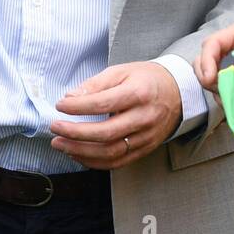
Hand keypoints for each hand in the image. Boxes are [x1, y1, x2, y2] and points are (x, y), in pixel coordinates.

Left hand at [50, 61, 181, 167]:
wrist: (178, 92)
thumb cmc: (147, 79)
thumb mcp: (122, 71)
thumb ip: (96, 84)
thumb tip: (70, 98)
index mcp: (139, 93)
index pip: (103, 103)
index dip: (78, 107)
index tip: (61, 105)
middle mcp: (145, 117)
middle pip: (106, 133)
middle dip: (75, 134)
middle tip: (55, 128)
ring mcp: (147, 136)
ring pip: (111, 152)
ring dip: (81, 152)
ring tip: (60, 144)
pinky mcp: (145, 149)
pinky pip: (118, 162)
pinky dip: (94, 161)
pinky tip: (78, 154)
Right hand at [195, 20, 233, 107]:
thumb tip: (226, 80)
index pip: (212, 44)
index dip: (206, 60)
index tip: (211, 78)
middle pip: (206, 62)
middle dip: (208, 77)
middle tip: (219, 89)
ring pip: (215, 82)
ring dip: (219, 92)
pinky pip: (228, 96)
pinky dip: (229, 102)